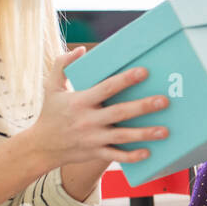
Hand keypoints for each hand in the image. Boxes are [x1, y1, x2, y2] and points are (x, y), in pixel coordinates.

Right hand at [27, 47, 168, 169]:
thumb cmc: (50, 113)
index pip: (106, 88)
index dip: (126, 79)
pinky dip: (132, 156)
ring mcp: (93, 138)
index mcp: (80, 101)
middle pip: (120, 112)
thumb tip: (81, 49)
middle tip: (164, 101)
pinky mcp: (95, 153)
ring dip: (145, 134)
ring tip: (165, 130)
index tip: (144, 71)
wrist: (41, 147)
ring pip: (123, 136)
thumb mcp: (51, 87)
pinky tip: (148, 152)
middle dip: (143, 107)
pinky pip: (116, 156)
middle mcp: (88, 120)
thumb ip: (62, 64)